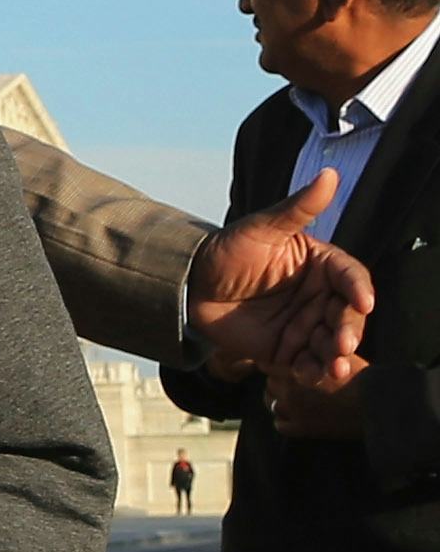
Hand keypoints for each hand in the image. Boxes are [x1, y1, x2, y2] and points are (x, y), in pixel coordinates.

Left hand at [186, 168, 375, 387]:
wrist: (189, 284)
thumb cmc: (226, 249)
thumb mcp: (261, 228)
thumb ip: (297, 208)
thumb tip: (330, 176)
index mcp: (319, 265)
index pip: (350, 277)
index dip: (359, 289)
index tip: (363, 301)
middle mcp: (318, 296)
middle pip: (347, 315)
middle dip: (349, 329)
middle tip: (342, 342)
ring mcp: (305, 324)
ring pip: (332, 342)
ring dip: (336, 356)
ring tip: (332, 366)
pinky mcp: (289, 350)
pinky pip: (309, 363)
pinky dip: (314, 371)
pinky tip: (311, 375)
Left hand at [270, 356, 371, 437]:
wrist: (378, 407)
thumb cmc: (361, 378)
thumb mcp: (333, 355)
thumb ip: (311, 352)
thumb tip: (299, 346)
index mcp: (294, 370)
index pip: (267, 366)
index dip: (277, 367)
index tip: (286, 368)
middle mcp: (288, 391)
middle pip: (270, 384)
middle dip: (280, 383)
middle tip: (298, 384)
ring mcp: (294, 412)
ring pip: (272, 404)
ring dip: (282, 402)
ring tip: (300, 400)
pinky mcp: (303, 430)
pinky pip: (280, 425)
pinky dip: (286, 421)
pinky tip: (300, 416)